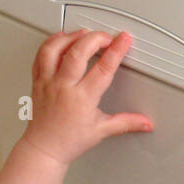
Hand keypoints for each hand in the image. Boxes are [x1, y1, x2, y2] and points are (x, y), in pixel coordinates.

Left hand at [20, 29, 152, 165]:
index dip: (116, 50)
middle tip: (106, 36)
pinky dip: (51, 42)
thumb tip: (145, 123)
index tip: (124, 39)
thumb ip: (126, 123)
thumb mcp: (102, 131)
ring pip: (55, 48)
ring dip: (71, 36)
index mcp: (82, 99)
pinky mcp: (38, 81)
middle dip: (95, 38)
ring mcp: (48, 82)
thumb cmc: (68, 141)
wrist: (44, 149)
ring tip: (83, 33)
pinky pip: (41, 55)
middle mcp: (63, 87)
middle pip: (78, 51)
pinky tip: (61, 38)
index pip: (103, 68)